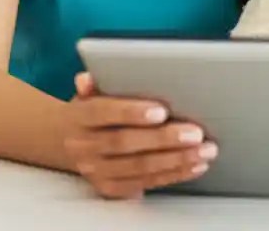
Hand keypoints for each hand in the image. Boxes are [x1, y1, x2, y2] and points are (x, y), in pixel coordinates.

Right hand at [62, 73, 216, 198]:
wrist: (64, 142)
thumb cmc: (89, 113)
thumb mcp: (87, 94)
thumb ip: (93, 85)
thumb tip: (86, 79)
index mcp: (80, 117)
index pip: (103, 113)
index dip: (132, 112)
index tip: (161, 111)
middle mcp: (85, 147)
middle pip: (125, 143)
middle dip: (164, 139)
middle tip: (195, 133)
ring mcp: (97, 171)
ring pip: (138, 168)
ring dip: (176, 160)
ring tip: (204, 151)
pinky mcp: (110, 188)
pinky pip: (145, 183)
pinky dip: (173, 174)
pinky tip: (194, 165)